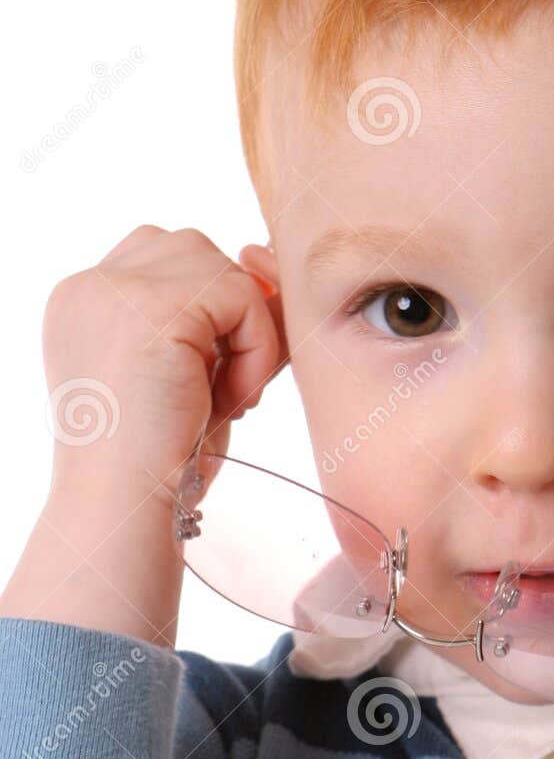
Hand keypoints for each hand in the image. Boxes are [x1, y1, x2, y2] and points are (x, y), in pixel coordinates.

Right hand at [42, 225, 286, 510]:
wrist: (126, 507)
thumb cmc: (158, 460)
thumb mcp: (184, 374)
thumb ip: (210, 320)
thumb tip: (264, 262)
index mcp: (84, 303)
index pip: (163, 259)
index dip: (209, 308)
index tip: (213, 377)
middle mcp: (89, 287)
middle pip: (194, 251)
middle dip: (231, 315)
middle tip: (227, 389)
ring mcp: (114, 291)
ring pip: (223, 270)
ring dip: (247, 333)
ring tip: (230, 396)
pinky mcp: (154, 307)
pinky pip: (243, 298)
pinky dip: (257, 348)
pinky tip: (234, 400)